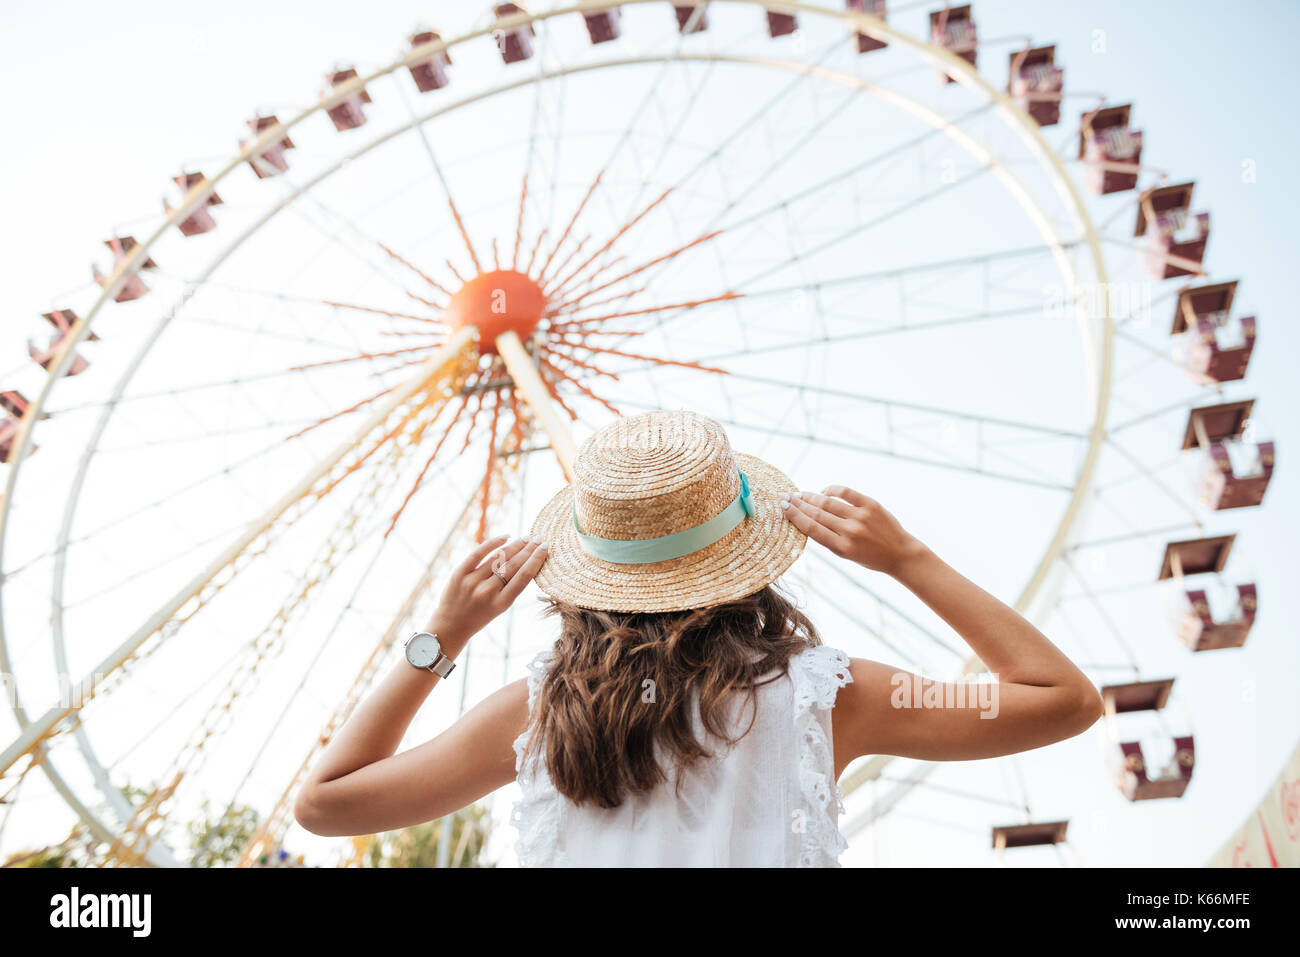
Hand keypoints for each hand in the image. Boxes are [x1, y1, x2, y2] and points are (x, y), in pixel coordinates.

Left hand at [426, 536, 548, 654]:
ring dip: (515, 545)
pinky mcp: (459, 573)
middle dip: (528, 550)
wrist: (450, 626)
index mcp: (501, 604)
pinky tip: (505, 536)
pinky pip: (478, 553)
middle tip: (539, 539)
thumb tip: (527, 560)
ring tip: (525, 538)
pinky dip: (493, 543)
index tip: (545, 548)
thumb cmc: (480, 616)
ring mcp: (472, 582)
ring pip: (498, 558)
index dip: (536, 560)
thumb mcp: (500, 608)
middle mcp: (487, 592)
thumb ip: (512, 588)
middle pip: (513, 565)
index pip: (524, 577)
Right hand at [781, 485, 926, 576]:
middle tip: (786, 497)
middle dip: (799, 504)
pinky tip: (824, 491)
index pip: (812, 529)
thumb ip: (829, 539)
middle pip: (817, 514)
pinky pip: (846, 492)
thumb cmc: (871, 557)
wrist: (900, 553)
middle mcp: (850, 532)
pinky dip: (832, 490)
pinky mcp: (871, 505)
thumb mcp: (846, 555)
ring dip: (811, 497)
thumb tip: (808, 517)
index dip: (795, 516)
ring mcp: (861, 517)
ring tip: (800, 494)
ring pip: (828, 502)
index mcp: (842, 548)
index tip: (784, 508)